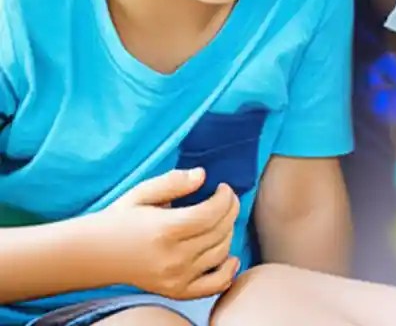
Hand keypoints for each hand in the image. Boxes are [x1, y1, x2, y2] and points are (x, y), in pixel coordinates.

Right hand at [94, 168, 241, 298]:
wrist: (94, 255)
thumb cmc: (119, 220)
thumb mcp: (141, 193)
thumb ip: (173, 182)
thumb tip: (202, 175)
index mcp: (164, 230)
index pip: (211, 214)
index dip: (225, 198)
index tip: (223, 188)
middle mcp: (173, 257)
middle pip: (220, 232)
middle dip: (230, 210)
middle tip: (226, 199)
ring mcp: (176, 277)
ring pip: (221, 253)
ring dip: (228, 233)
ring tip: (220, 220)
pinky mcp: (176, 291)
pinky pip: (214, 285)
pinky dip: (228, 272)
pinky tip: (231, 257)